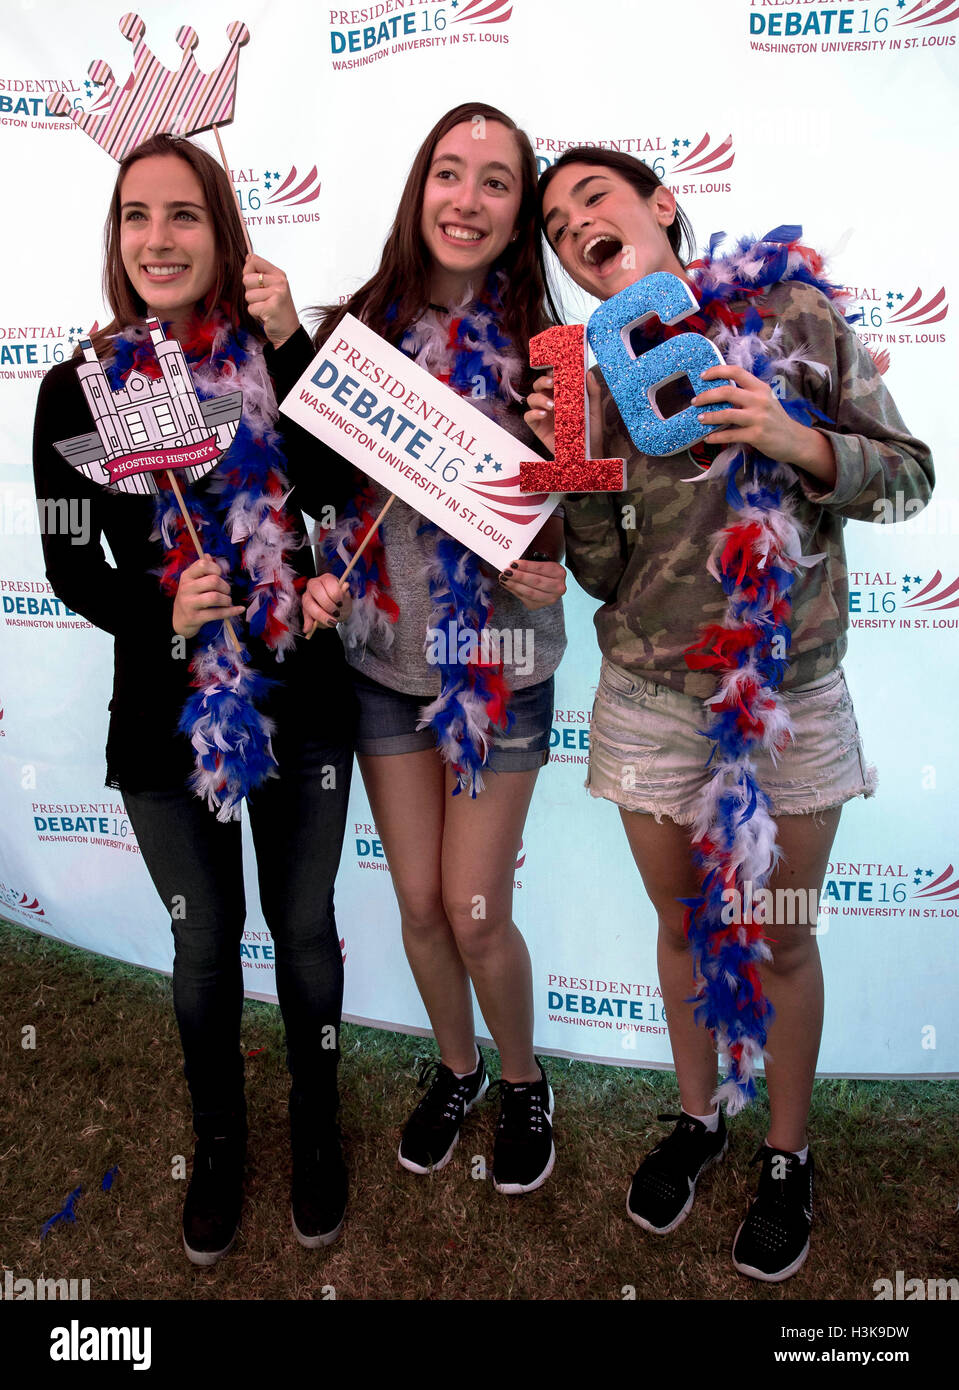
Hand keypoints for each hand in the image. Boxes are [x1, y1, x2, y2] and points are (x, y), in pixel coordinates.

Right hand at [172, 555, 243, 637]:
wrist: (179, 619)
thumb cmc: (191, 597)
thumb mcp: (192, 581)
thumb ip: (202, 569)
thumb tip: (208, 555)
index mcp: (187, 576)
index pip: (203, 564)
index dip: (216, 569)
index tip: (219, 575)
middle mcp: (186, 588)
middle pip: (213, 581)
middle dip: (225, 586)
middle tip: (226, 592)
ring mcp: (189, 603)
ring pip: (215, 597)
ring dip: (226, 600)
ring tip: (227, 601)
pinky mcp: (195, 617)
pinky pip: (217, 614)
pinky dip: (231, 611)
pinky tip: (239, 609)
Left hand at [242, 253, 299, 348]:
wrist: (288, 331)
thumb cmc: (277, 309)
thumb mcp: (272, 287)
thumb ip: (259, 272)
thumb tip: (248, 256)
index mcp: (278, 274)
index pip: (254, 260)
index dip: (248, 271)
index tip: (256, 283)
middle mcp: (279, 282)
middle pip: (247, 279)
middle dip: (250, 292)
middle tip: (263, 299)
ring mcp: (277, 294)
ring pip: (248, 295)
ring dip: (253, 304)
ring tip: (265, 307)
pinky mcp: (271, 308)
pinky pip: (251, 308)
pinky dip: (255, 314)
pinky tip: (266, 315)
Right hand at [303, 572, 350, 635]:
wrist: (339, 610)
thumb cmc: (342, 601)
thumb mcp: (346, 598)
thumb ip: (345, 593)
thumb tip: (345, 586)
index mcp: (327, 579)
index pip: (328, 581)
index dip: (334, 593)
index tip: (340, 603)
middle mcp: (314, 584)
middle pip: (316, 590)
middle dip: (327, 604)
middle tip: (336, 613)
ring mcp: (307, 595)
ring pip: (308, 603)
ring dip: (320, 615)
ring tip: (331, 622)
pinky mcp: (304, 608)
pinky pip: (304, 614)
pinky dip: (307, 623)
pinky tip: (309, 628)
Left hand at [498, 557, 566, 609]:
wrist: (545, 582)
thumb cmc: (540, 569)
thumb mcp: (540, 561)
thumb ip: (529, 563)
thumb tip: (512, 564)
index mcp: (560, 573)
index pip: (541, 568)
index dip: (526, 566)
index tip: (513, 563)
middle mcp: (558, 587)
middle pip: (536, 582)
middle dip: (519, 576)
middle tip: (506, 571)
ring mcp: (550, 599)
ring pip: (530, 593)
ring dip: (514, 585)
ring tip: (503, 578)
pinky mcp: (539, 605)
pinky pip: (524, 598)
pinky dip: (513, 590)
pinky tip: (506, 584)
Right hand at [524, 371, 603, 460]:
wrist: (587, 455)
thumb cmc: (591, 434)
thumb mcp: (595, 411)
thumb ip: (593, 392)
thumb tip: (588, 373)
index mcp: (564, 395)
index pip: (554, 378)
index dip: (551, 370)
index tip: (554, 366)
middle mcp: (552, 402)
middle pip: (539, 385)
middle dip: (543, 381)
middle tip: (552, 383)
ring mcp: (544, 414)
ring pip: (532, 398)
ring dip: (539, 398)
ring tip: (551, 405)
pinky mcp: (538, 427)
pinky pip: (528, 416)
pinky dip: (533, 413)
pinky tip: (543, 415)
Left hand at [692, 364, 835, 482]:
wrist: (794, 439)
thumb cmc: (775, 419)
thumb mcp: (765, 400)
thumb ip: (746, 395)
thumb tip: (719, 392)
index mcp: (760, 387)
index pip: (736, 371)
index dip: (717, 371)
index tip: (703, 376)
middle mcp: (759, 399)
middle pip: (727, 391)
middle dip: (707, 396)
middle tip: (695, 401)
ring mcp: (758, 418)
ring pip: (727, 414)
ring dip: (709, 416)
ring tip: (699, 419)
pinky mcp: (756, 435)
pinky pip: (730, 435)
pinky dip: (716, 437)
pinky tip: (708, 438)